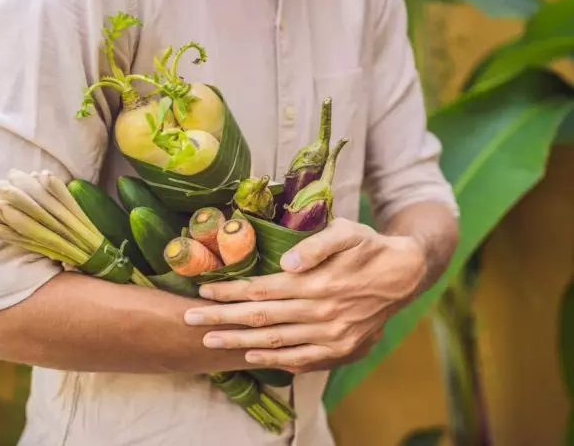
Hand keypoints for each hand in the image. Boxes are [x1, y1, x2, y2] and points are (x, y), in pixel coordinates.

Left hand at [183, 218, 426, 372]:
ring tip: (209, 341)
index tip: (203, 291)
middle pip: (260, 318)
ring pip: (275, 342)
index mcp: (317, 283)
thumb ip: (317, 244)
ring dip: (238, 342)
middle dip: (221, 319)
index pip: (262, 289)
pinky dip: (273, 360)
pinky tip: (250, 356)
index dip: (230, 292)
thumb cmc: (368, 247)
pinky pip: (301, 360)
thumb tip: (288, 262)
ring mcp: (330, 336)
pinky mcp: (339, 350)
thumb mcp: (348, 232)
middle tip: (189, 320)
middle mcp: (320, 312)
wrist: (404, 276)